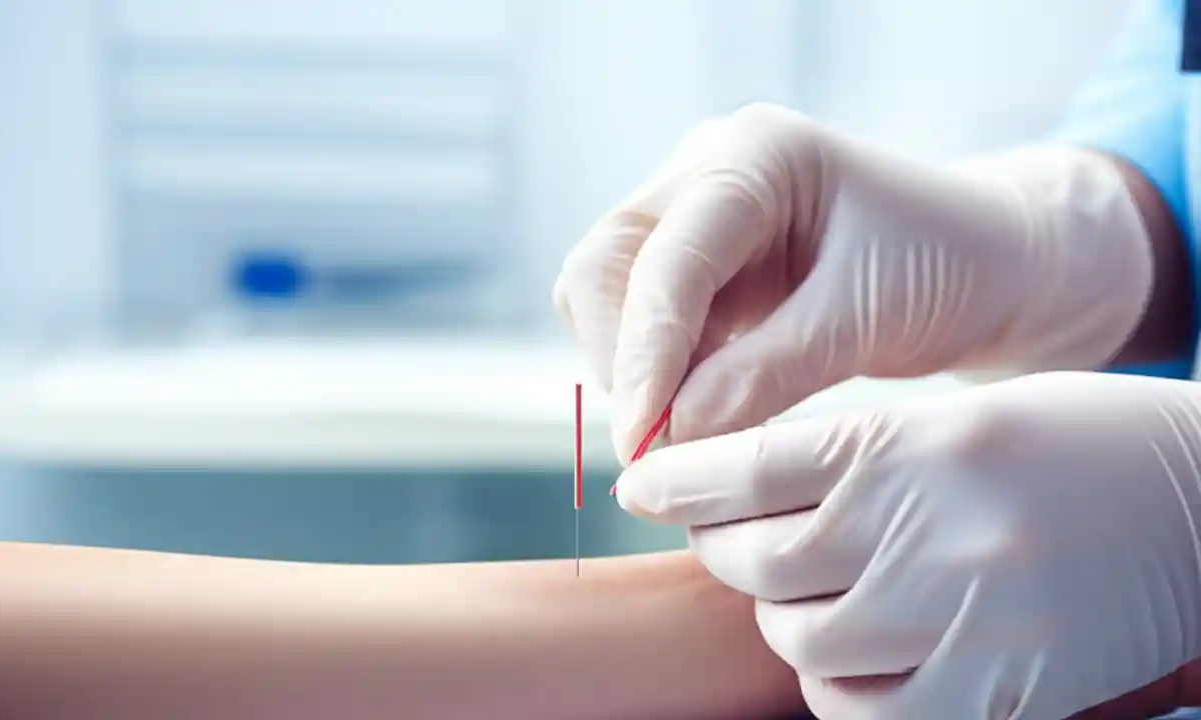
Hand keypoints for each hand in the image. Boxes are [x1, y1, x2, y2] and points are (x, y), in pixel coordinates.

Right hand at [553, 103, 1150, 461]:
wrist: (991, 264)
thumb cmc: (951, 269)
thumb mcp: (866, 321)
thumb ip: (762, 375)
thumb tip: (667, 440)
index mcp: (755, 154)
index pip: (666, 258)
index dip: (647, 354)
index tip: (644, 443)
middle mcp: (706, 170)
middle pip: (604, 265)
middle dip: (624, 360)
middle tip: (654, 450)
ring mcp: (693, 213)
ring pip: (607, 297)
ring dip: (633, 373)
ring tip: (684, 439)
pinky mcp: (696, 262)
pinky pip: (642, 323)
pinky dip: (659, 377)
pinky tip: (697, 418)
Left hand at [615, 372, 1200, 718]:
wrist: (1200, 509)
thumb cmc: (1071, 447)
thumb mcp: (954, 419)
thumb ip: (847, 458)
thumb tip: (729, 496)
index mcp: (915, 442)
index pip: (751, 465)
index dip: (679, 476)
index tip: (642, 483)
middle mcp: (931, 529)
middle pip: (761, 561)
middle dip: (726, 548)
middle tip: (732, 536)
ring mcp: (964, 620)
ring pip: (801, 642)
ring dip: (788, 620)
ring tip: (817, 593)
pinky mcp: (999, 693)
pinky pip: (864, 712)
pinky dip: (842, 686)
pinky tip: (863, 652)